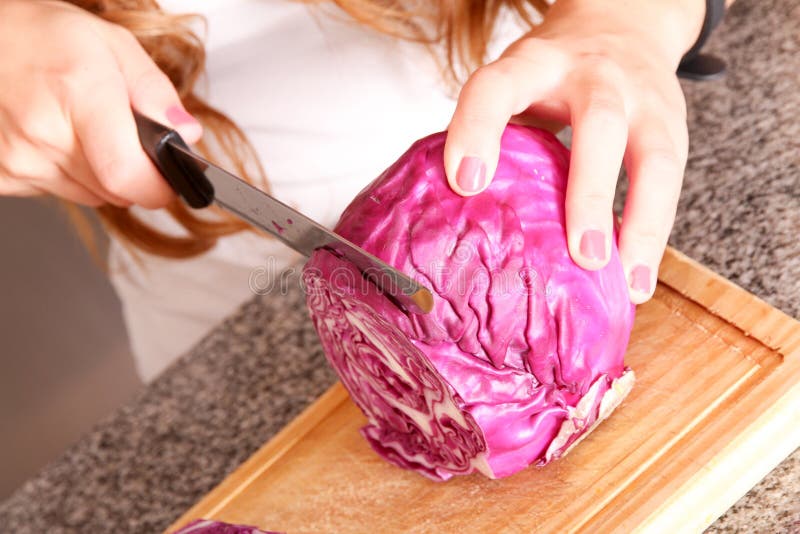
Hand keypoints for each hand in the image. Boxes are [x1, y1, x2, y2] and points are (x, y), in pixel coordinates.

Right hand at [0, 0, 201, 208]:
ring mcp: (19, 160)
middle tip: (118, 133)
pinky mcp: (2, 178)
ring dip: (100, 172)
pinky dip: (66, 173)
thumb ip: (156, 92)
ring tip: (78, 127)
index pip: (130, 176)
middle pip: (118, 191)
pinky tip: (52, 137)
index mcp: (80, 94)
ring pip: (91, 196)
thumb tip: (187, 134)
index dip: (159, 186)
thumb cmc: (34, 37)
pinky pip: (56, 192)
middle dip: (133, 170)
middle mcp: (45, 134)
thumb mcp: (109, 43)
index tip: (169, 178)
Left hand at [444, 0, 704, 302]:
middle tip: (582, 254)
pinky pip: (670, 181)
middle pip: (598, 124)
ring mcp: (641, 99)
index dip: (479, 130)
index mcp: (534, 64)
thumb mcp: (516, 82)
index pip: (498, 88)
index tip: (467, 184)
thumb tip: (451, 212)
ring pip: (653, 158)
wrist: (624, 23)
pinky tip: (637, 278)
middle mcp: (594, 76)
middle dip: (590, 192)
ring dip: (640, 223)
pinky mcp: (672, 124)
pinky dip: (654, 233)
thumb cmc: (553, 72)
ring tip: (623, 280)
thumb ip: (492, 132)